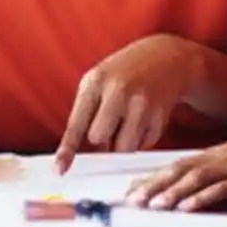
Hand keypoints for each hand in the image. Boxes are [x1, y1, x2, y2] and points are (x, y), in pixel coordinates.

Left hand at [55, 34, 198, 173]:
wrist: (167, 57)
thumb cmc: (124, 72)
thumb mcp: (99, 79)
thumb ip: (88, 111)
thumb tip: (87, 152)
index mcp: (96, 81)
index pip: (76, 123)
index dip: (67, 149)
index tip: (59, 170)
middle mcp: (118, 91)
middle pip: (98, 138)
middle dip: (103, 136)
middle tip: (112, 120)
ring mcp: (141, 104)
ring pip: (122, 147)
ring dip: (122, 142)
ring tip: (128, 120)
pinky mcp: (160, 116)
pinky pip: (143, 145)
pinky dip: (141, 138)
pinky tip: (144, 117)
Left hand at [124, 137, 226, 210]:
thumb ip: (224, 164)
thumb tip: (203, 176)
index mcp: (218, 152)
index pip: (180, 163)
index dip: (155, 176)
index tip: (134, 188)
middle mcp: (222, 156)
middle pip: (180, 169)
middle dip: (153, 184)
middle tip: (131, 198)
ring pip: (196, 178)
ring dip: (172, 193)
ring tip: (153, 205)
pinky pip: (221, 189)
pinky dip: (202, 198)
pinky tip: (187, 208)